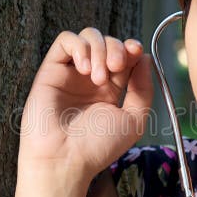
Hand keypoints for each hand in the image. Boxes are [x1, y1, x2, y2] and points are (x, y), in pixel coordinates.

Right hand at [18, 27, 153, 181]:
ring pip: (88, 36)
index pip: (125, 55)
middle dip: (117, 48)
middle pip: (109, 42)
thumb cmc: (97, 147)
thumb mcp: (133, 119)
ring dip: (99, 49)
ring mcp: (71, 73)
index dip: (132, 48)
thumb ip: (143, 89)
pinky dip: (79, 46)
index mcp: (111, 89)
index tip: (136, 52)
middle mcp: (91, 78)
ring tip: (98, 77)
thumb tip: (145, 58)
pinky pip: (65, 40)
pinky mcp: (51, 70)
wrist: (65, 160)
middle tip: (116, 68)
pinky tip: (83, 68)